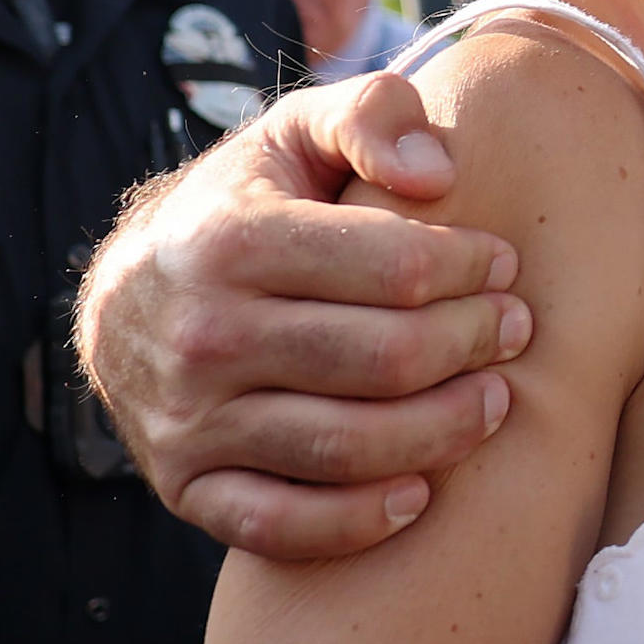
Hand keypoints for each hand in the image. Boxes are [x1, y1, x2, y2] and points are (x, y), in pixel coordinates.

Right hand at [73, 75, 533, 561]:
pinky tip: (420, 496)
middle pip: (383, 360)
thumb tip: (438, 173)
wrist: (128, 299)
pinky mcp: (185, 489)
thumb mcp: (295, 134)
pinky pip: (281, 526)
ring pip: (345, 447)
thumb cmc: (246, 208)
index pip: (393, 266)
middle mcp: (203, 336)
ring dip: (444, 431)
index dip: (471, 267)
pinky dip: (358, 522)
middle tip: (515, 331)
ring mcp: (188, 422)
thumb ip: (371, 117)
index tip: (504, 265)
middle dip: (474, 344)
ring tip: (496, 402)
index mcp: (230, 241)